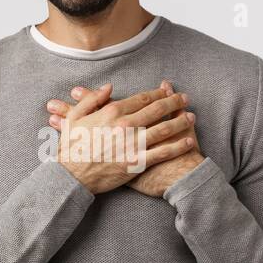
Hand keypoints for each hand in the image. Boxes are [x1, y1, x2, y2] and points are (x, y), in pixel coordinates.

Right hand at [46, 80, 204, 197]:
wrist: (71, 176)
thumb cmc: (71, 147)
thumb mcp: (75, 117)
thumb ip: (92, 99)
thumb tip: (109, 87)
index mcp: (112, 112)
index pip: (142, 98)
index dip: (158, 93)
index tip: (167, 90)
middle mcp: (125, 125)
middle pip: (157, 110)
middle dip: (174, 102)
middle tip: (185, 98)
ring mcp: (132, 144)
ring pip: (164, 129)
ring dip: (181, 121)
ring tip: (192, 117)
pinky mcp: (137, 162)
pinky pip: (163, 152)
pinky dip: (177, 146)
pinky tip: (188, 141)